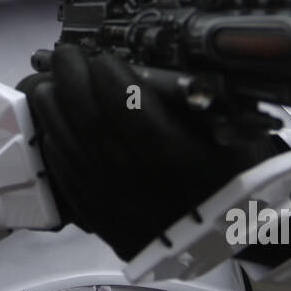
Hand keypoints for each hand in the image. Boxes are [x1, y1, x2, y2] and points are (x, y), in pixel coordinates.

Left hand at [18, 44, 282, 261]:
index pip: (144, 125)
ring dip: (58, 118)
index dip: (116, 87)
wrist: (236, 233)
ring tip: (49, 85)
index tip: (103, 58)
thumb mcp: (242, 133)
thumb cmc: (240, 172)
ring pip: (81, 162)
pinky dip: (59, 154)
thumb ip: (207, 98)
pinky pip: (75, 189)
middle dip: (77, 91)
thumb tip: (166, 61)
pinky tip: (52, 127)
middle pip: (102, 139)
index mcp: (200, 170)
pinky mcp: (112, 230)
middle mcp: (161, 198)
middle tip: (67, 58)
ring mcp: (132, 219)